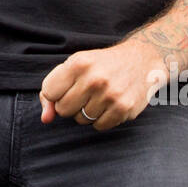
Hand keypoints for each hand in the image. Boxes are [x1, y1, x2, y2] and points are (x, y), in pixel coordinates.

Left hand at [39, 40, 169, 130]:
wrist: (142, 60)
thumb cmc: (102, 65)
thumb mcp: (75, 66)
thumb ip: (52, 91)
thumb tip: (45, 119)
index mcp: (79, 63)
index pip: (50, 92)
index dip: (56, 93)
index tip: (67, 87)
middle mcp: (94, 79)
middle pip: (63, 110)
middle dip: (70, 104)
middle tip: (84, 93)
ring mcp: (110, 95)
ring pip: (81, 120)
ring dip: (86, 112)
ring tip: (99, 96)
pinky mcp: (124, 109)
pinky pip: (99, 126)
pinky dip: (101, 119)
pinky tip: (110, 104)